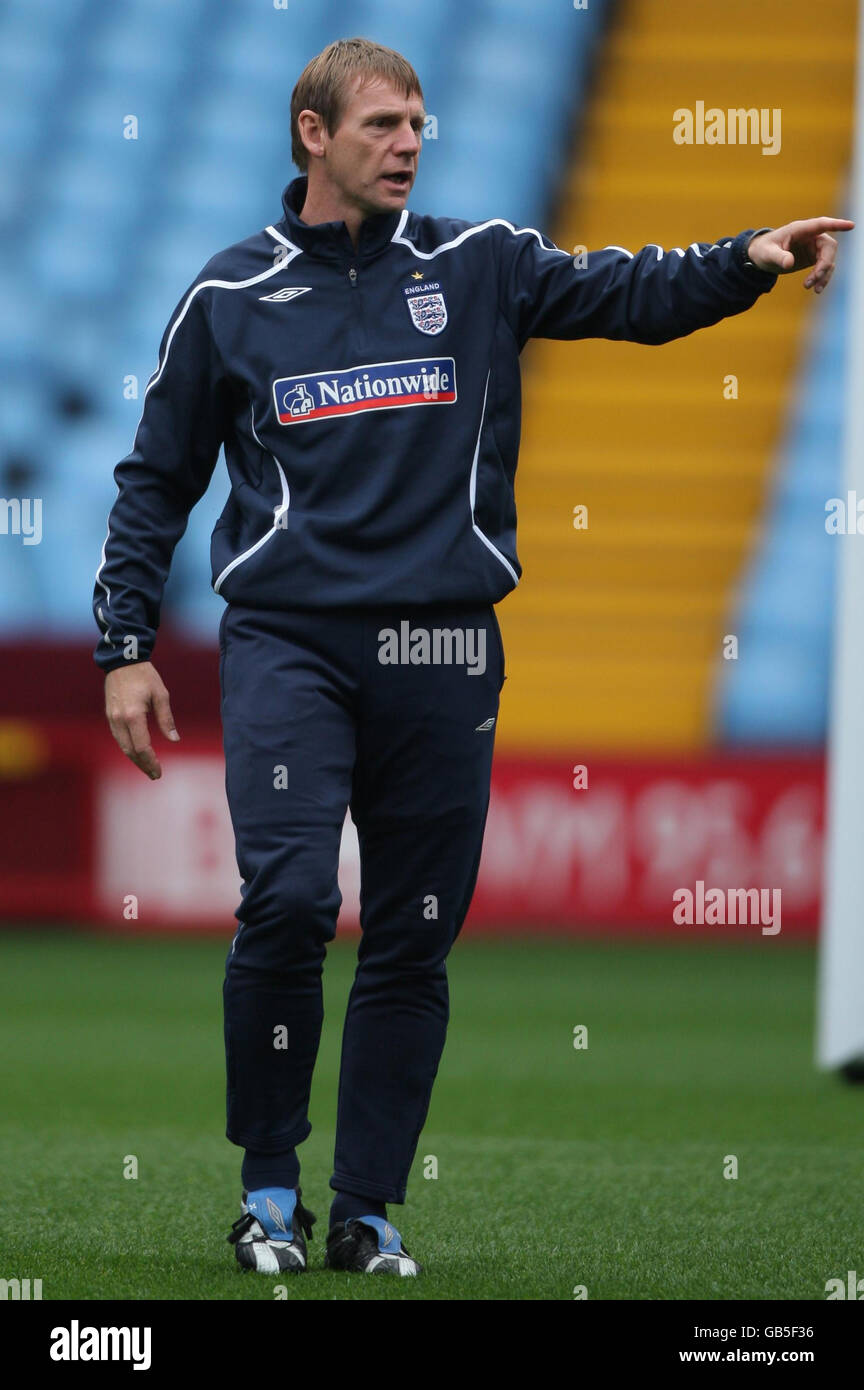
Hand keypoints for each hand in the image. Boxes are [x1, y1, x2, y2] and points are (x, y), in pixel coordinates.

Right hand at [104, 660, 179, 778]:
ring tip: (147, 767)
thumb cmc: (145, 676)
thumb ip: (166, 719)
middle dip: (142, 765)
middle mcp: (119, 719)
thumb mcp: (161, 695)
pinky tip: (137, 751)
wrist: (122, 661)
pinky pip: (118, 737)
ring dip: (134, 758)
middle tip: (155, 775)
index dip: (151, 761)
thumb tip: (175, 740)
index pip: (142, 747)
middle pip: (130, 751)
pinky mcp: (109, 715)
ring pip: (122, 745)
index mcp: (133, 715)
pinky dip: (128, 747)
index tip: (159, 772)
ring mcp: (112, 718)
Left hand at [746, 217, 853, 292]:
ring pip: (829, 259)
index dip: (837, 225)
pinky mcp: (813, 258)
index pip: (822, 225)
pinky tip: (816, 289)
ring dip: (823, 274)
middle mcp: (810, 237)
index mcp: (800, 230)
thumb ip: (778, 257)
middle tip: (813, 280)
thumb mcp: (767, 253)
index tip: (851, 226)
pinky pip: (824, 268)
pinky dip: (822, 278)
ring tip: (812, 288)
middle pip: (828, 247)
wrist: (761, 258)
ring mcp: (814, 247)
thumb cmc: (763, 250)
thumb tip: (789, 263)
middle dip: (824, 264)